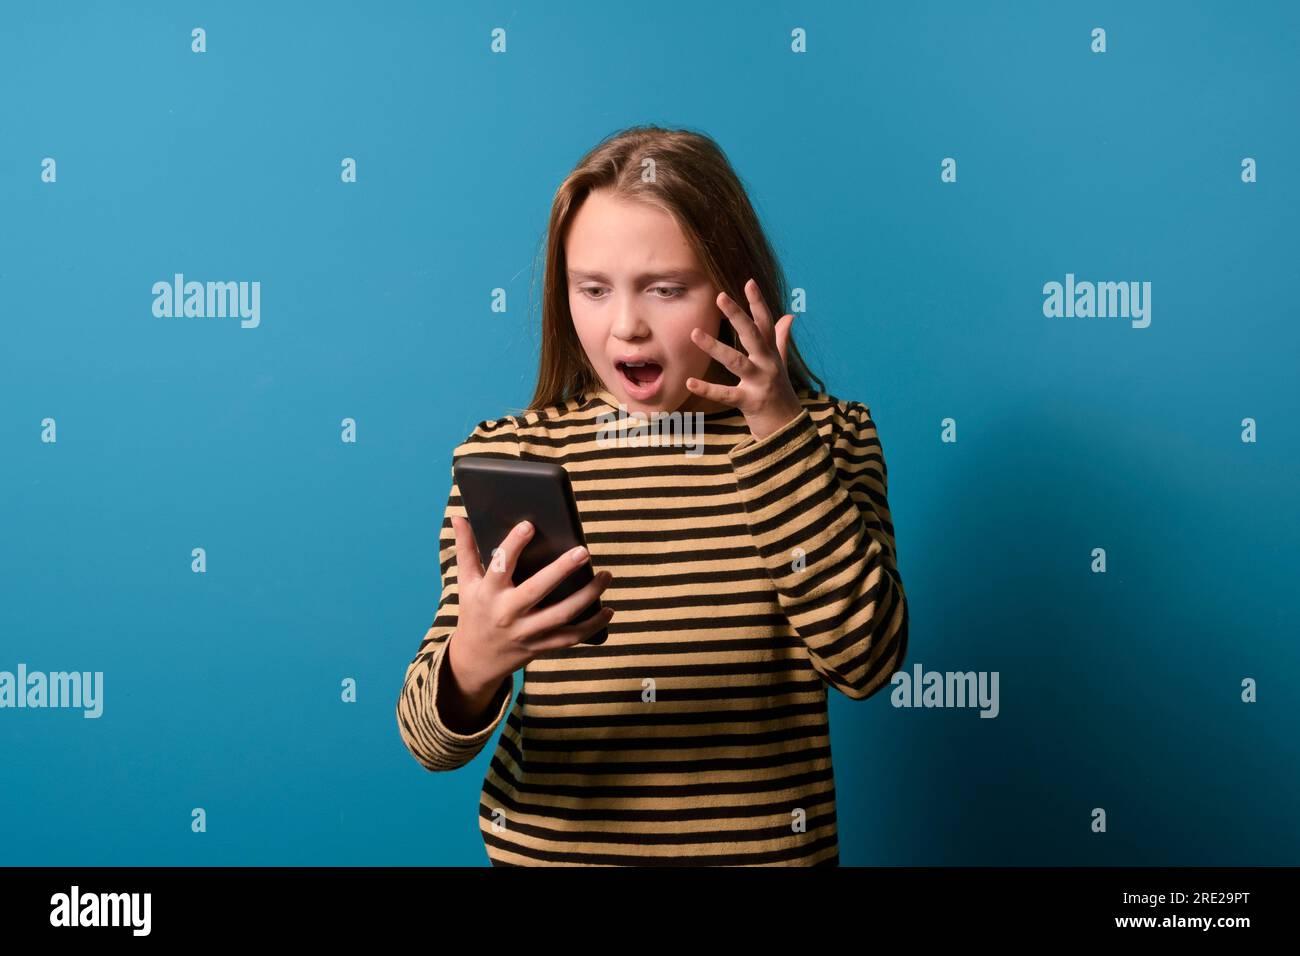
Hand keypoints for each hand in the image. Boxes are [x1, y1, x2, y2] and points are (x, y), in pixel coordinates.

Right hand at [445, 516, 614, 694]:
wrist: (476, 659)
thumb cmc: (475, 611)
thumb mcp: (466, 582)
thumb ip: (466, 549)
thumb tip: (458, 516)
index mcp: (489, 593)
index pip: (500, 566)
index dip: (513, 545)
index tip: (529, 524)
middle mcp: (508, 613)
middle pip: (537, 590)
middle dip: (561, 570)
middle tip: (583, 550)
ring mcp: (526, 632)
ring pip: (561, 615)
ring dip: (587, 596)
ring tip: (605, 575)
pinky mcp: (541, 646)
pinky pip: (571, 637)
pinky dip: (592, 625)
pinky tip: (608, 609)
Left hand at [686, 278, 804, 440]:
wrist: (789, 429)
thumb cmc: (780, 393)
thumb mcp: (782, 364)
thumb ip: (781, 340)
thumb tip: (790, 316)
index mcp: (772, 354)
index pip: (765, 323)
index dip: (758, 302)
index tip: (748, 282)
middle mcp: (768, 365)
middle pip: (752, 335)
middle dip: (736, 315)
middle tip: (720, 296)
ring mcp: (760, 383)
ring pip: (736, 361)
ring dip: (715, 347)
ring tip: (695, 333)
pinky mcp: (750, 402)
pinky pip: (726, 394)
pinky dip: (707, 388)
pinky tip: (690, 381)